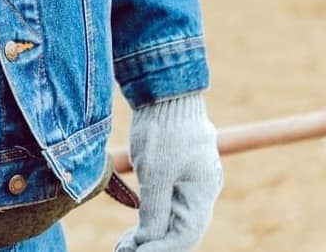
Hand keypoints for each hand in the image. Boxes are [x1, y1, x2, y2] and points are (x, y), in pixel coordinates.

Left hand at [114, 92, 222, 251]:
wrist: (165, 89)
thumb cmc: (163, 128)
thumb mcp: (156, 172)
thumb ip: (155, 211)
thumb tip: (148, 243)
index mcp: (202, 193)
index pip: (185, 236)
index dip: (160, 250)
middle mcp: (202, 191)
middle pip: (180, 231)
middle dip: (153, 245)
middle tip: (123, 251)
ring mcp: (192, 181)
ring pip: (174, 219)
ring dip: (151, 235)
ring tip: (124, 244)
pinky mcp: (180, 172)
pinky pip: (169, 204)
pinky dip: (153, 218)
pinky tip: (135, 228)